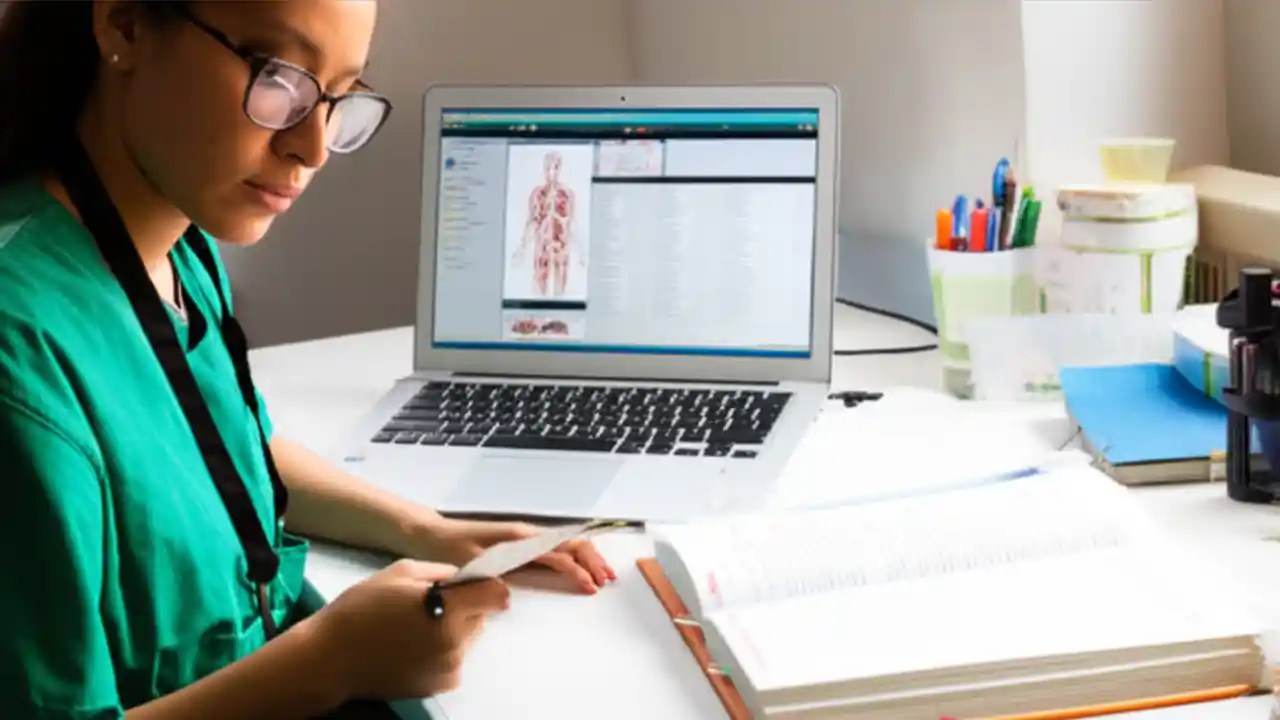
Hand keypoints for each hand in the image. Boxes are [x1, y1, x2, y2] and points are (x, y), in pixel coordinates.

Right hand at [307, 559, 508, 700]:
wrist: (330, 658)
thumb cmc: (360, 609)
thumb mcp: (400, 572)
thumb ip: (441, 571)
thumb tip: (465, 576)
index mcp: (447, 610)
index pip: (497, 596)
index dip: (486, 587)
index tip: (469, 586)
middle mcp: (455, 642)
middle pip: (482, 617)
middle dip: (465, 607)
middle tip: (431, 605)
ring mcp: (449, 668)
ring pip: (470, 639)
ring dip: (455, 630)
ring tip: (417, 627)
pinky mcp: (440, 686)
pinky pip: (456, 659)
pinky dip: (444, 651)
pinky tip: (414, 646)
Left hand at [416, 518, 615, 593]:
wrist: (432, 534)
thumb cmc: (450, 549)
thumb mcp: (471, 565)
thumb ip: (494, 575)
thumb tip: (513, 593)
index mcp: (520, 540)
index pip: (559, 554)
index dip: (578, 570)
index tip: (592, 587)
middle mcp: (527, 535)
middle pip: (571, 544)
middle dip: (592, 561)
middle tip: (608, 580)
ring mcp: (525, 538)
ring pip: (565, 544)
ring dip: (587, 557)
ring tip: (602, 574)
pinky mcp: (520, 544)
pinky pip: (555, 547)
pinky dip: (573, 556)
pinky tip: (579, 566)